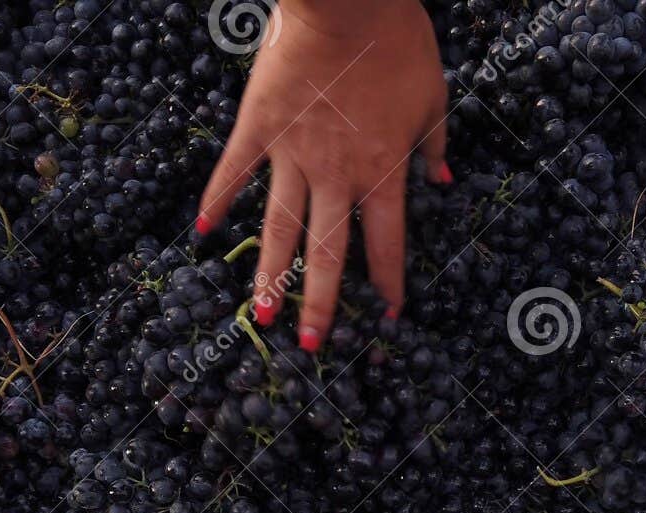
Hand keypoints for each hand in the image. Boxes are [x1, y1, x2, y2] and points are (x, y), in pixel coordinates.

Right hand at [197, 0, 447, 350]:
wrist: (347, 0)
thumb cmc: (398, 42)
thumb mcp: (434, 95)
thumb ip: (434, 143)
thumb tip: (442, 177)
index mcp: (383, 172)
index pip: (387, 243)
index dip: (389, 282)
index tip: (390, 314)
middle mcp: (337, 175)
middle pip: (328, 252)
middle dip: (320, 303)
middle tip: (310, 346)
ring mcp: (293, 155)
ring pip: (280, 227)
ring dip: (270, 275)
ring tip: (260, 317)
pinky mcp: (259, 127)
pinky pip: (233, 171)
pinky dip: (216, 200)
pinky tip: (203, 233)